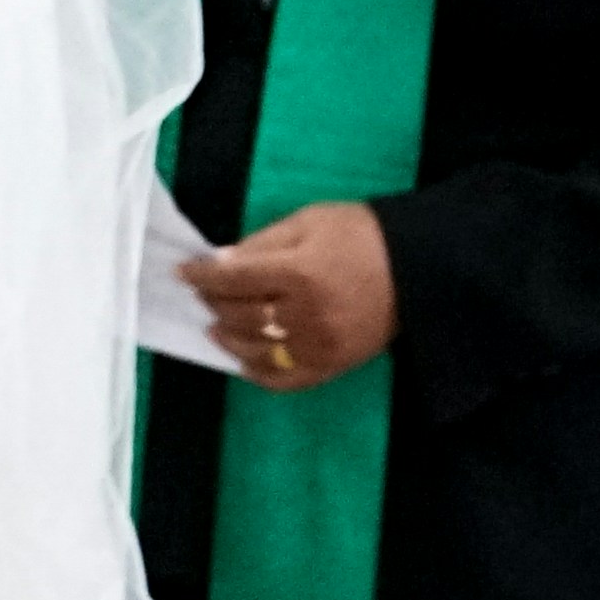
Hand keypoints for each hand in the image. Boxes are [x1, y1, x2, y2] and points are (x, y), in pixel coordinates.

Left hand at [181, 202, 395, 392]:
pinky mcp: (333, 366)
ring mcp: (319, 346)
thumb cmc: (362, 235)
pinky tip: (243, 359)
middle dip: (214, 303)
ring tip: (215, 325)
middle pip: (241, 315)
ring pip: (256, 350)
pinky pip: (285, 380)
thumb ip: (263, 242)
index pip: (234, 279)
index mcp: (300, 272)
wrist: (418, 268)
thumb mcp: (310, 220)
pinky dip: (257, 372)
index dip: (201, 276)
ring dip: (227, 338)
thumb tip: (222, 262)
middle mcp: (306, 314)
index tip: (181, 272)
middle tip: (203, 294)